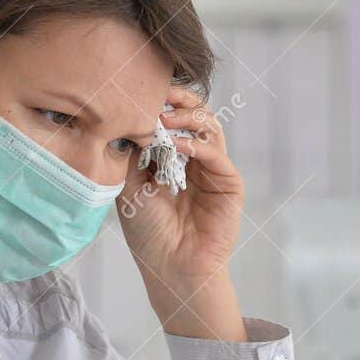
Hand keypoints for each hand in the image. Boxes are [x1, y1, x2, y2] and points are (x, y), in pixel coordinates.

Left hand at [118, 86, 246, 340]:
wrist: (170, 268)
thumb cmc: (149, 233)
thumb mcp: (130, 185)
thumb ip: (134, 151)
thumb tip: (130, 115)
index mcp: (173, 159)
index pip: (173, 120)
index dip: (162, 103)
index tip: (141, 90)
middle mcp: (196, 161)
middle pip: (195, 116)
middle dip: (179, 101)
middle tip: (160, 93)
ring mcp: (214, 171)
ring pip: (209, 128)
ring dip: (187, 118)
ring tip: (164, 119)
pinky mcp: (229, 184)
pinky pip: (216, 154)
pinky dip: (197, 144)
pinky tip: (178, 146)